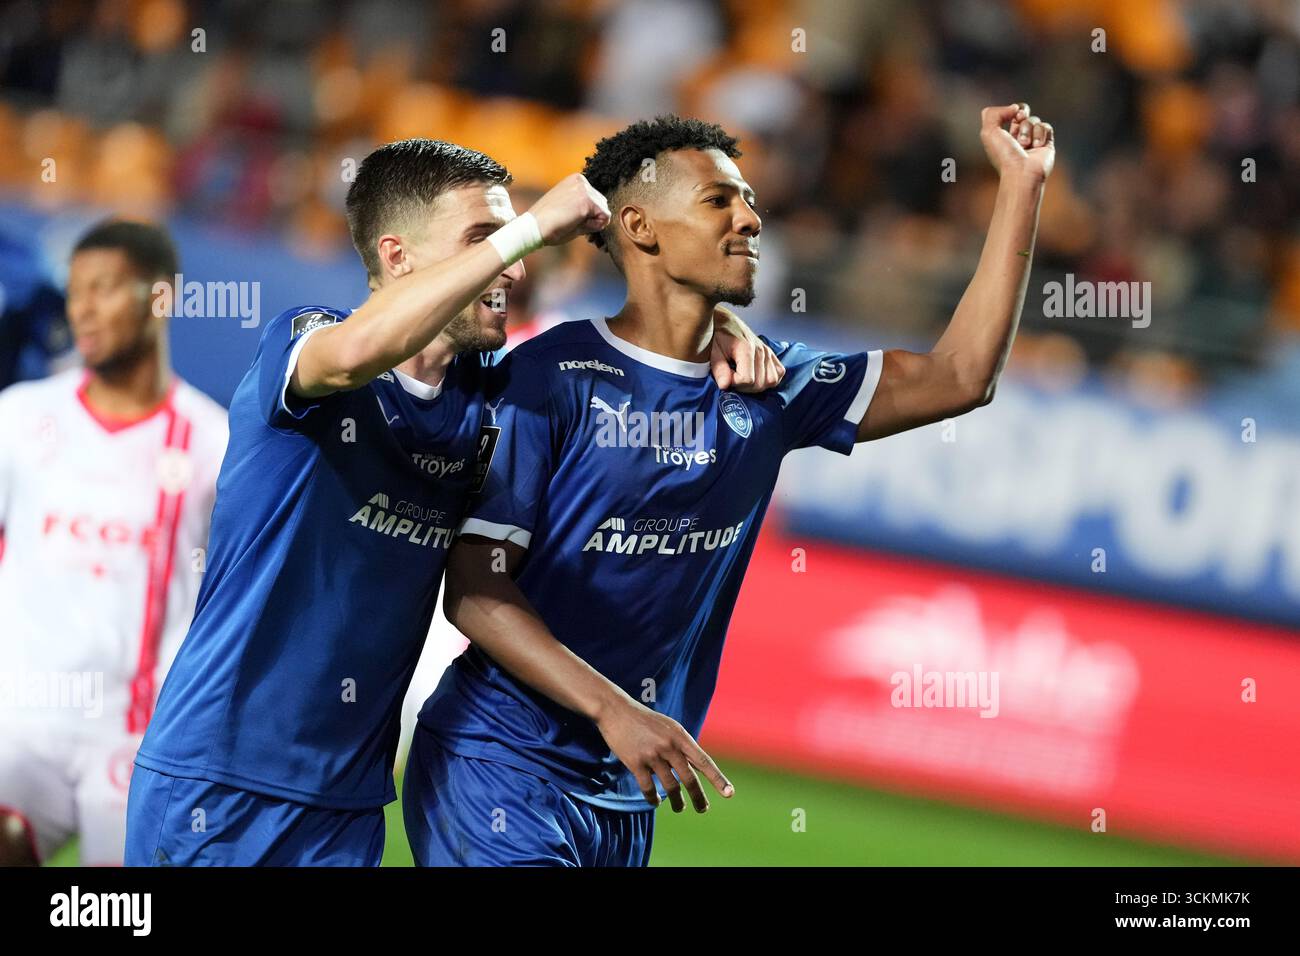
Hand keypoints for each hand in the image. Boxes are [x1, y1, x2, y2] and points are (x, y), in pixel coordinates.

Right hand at [529, 173, 610, 245]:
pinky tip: (575, 223)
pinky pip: (604, 219)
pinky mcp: (587, 201)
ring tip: (571, 221)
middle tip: (570, 222)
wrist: (534, 227)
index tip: (568, 217)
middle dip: (592, 218)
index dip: (587, 215)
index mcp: (576, 180)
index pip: (595, 200)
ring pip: (604, 212)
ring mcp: (585, 189)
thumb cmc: (548, 222)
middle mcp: (581, 180)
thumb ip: (586, 209)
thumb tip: (605, 217)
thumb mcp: (569, 210)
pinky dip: (594, 226)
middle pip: (602, 204)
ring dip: (591, 223)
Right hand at [595, 696, 734, 811]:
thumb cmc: (644, 720)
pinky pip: (648, 787)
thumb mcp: (669, 727)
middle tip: (704, 810)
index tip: (729, 793)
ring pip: (670, 786)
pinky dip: (653, 798)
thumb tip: (694, 768)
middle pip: (689, 779)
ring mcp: (652, 755)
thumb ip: (681, 745)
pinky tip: (656, 802)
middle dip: (698, 798)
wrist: (615, 710)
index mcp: (680, 736)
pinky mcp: (635, 762)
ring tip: (680, 808)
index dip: (718, 779)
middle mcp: (669, 746)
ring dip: (677, 802)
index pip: (704, 761)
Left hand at [711, 305, 785, 392]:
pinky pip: (779, 373)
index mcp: (746, 348)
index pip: (747, 380)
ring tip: (743, 378)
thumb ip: (719, 369)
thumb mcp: (713, 352)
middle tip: (733, 378)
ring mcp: (768, 352)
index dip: (734, 383)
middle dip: (744, 387)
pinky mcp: (771, 353)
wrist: (725, 322)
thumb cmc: (718, 337)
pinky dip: (769, 379)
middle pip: (759, 383)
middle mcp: (761, 350)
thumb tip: (725, 386)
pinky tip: (756, 376)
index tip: (726, 377)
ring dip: (757, 385)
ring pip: (771, 381)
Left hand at [980, 103, 1054, 182]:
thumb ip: (994, 113)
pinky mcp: (1046, 144)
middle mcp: (1017, 137)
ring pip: (1034, 120)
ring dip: (1028, 129)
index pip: (1009, 112)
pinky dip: (1040, 134)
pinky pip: (1046, 127)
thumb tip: (1014, 108)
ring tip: (1025, 144)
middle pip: (1023, 112)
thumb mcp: (988, 132)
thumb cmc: (1004, 154)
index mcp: (1002, 135)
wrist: (1021, 172)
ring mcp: (1032, 140)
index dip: (1012, 109)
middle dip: (1022, 113)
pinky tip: (1036, 146)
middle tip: (1020, 118)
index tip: (1013, 114)